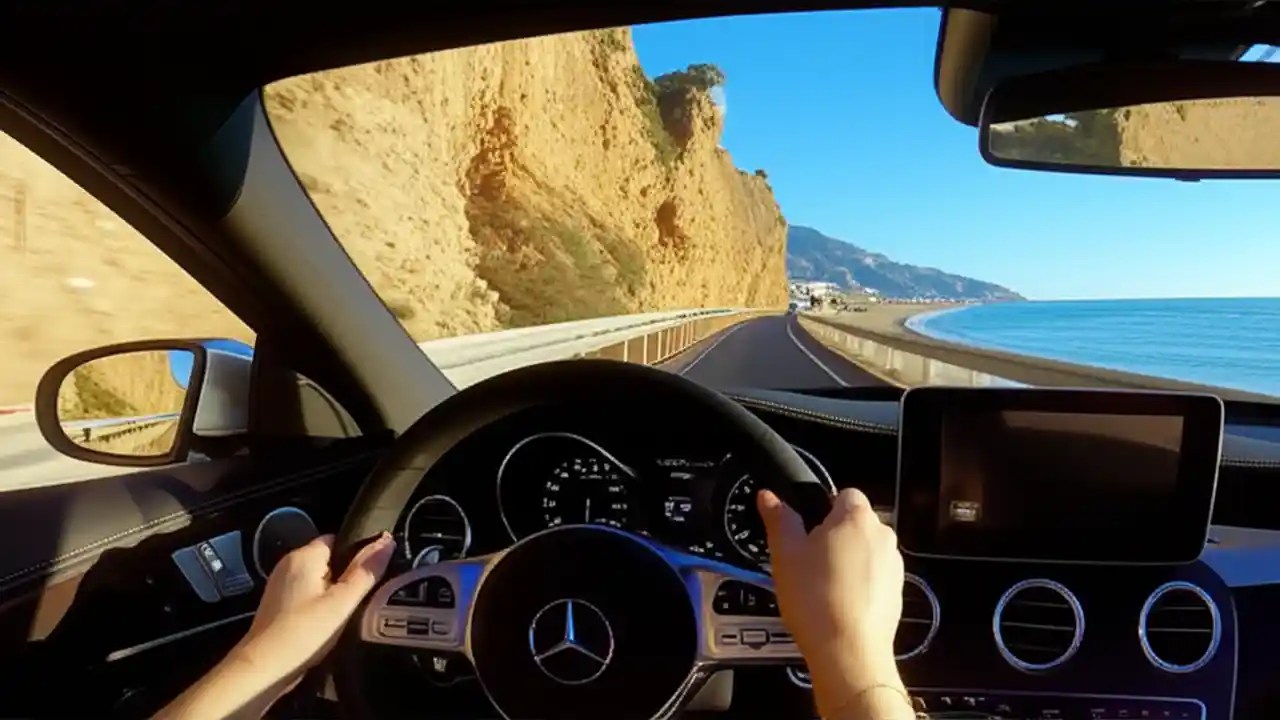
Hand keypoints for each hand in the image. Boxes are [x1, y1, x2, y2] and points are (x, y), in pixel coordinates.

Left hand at [233, 532, 395, 679]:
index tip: (371, 576)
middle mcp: (288, 563)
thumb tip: (388, 541)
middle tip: (361, 598)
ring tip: (345, 613)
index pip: (338, 539)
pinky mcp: (276, 604)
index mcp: (304, 555)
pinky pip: (305, 594)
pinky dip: (317, 604)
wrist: (263, 669)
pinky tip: (325, 623)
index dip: (357, 555)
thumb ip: (366, 571)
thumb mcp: (342, 602)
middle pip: (328, 560)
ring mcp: (279, 584)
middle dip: (345, 576)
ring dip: (332, 593)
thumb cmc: (304, 632)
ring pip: (317, 579)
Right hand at [758, 488, 905, 718]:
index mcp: (856, 517)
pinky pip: (875, 576)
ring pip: (866, 550)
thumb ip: (779, 519)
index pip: (844, 493)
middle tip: (807, 560)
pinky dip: (860, 583)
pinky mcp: (898, 592)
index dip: (822, 508)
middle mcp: (883, 535)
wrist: (849, 650)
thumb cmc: (814, 595)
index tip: (805, 532)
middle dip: (835, 535)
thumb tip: (769, 495)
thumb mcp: (785, 554)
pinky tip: (840, 604)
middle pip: (856, 522)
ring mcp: (895, 565)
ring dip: (849, 559)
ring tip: (822, 586)